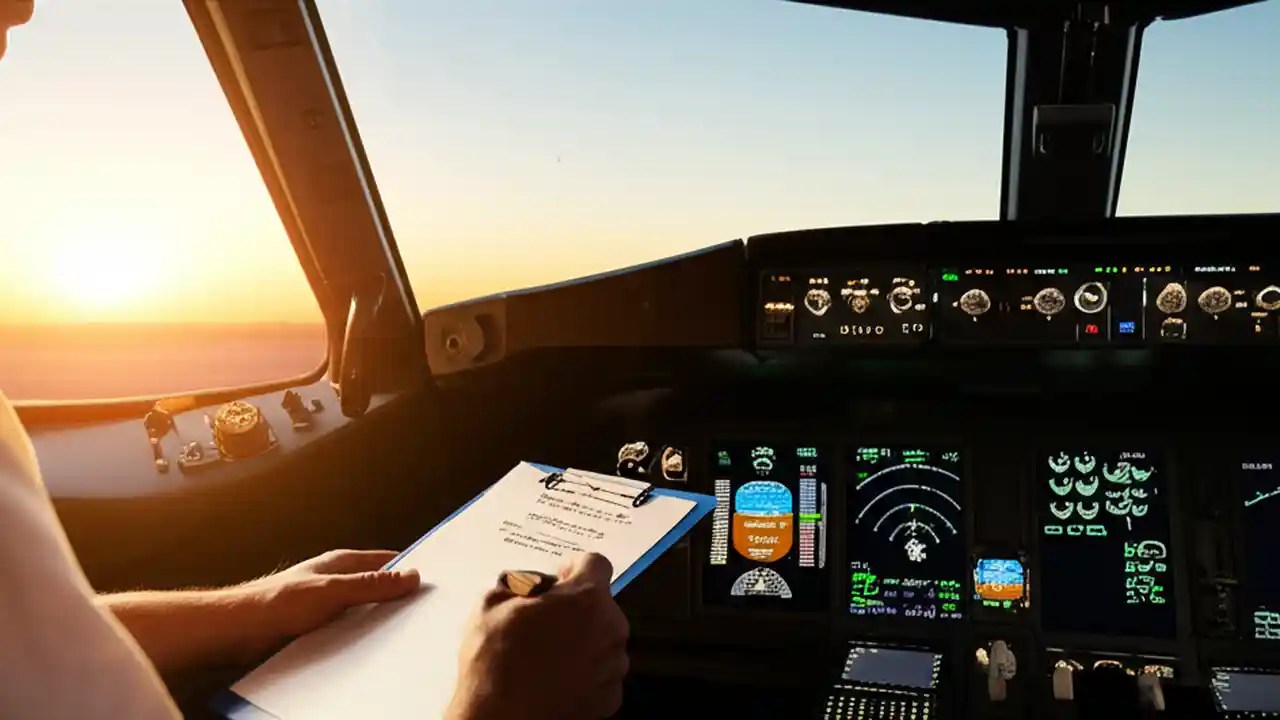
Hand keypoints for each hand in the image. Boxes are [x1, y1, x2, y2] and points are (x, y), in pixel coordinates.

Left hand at [242, 549, 420, 655]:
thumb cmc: (276, 603)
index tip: (432, 584)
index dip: (409, 570)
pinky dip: (361, 639)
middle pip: (378, 588)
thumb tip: (411, 576)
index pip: (387, 561)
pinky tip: (371, 651)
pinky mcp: (318, 628)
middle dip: (398, 600)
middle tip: (423, 615)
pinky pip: (348, 632)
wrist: (238, 631)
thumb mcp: (332, 591)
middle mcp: (336, 581)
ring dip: (378, 623)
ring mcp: (327, 605)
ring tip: (400, 637)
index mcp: (341, 563)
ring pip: (364, 612)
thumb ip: (371, 585)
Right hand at [446, 553, 629, 719]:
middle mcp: (611, 629)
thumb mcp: (491, 604)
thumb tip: (527, 586)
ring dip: (580, 640)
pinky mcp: (610, 697)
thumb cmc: (495, 663)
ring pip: (602, 640)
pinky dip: (583, 673)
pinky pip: (600, 673)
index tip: (561, 576)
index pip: (595, 563)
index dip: (574, 566)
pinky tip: (553, 679)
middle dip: (574, 608)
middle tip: (542, 621)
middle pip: (600, 605)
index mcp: (587, 598)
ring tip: (544, 655)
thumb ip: (518, 584)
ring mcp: (614, 666)